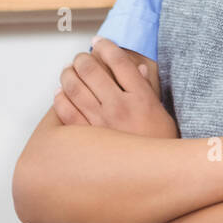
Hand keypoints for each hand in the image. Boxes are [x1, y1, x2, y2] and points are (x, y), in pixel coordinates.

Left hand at [53, 37, 179, 138]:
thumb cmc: (160, 148)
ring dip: (68, 74)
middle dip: (83, 58)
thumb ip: (149, 88)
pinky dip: (60, 98)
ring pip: (74, 87)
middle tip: (81, 58)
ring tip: (68, 71)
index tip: (99, 42)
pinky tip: (61, 94)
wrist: (156, 180)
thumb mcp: (162, 113)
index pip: (119, 60)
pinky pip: (65, 111)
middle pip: (92, 69)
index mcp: (141, 98)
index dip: (106, 46)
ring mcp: (101, 123)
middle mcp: (120, 107)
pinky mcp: (86, 139)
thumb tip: (138, 69)